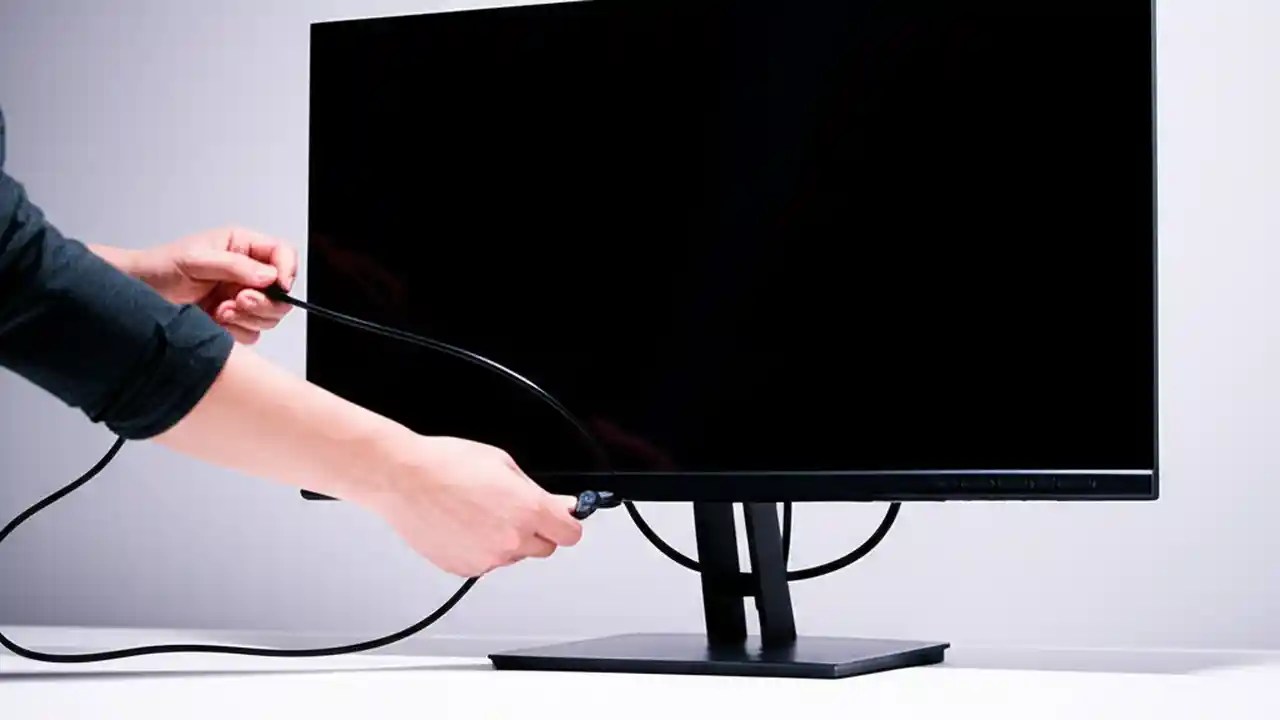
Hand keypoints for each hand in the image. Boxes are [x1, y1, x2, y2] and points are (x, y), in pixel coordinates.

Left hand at [130, 227, 298, 344]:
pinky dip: (237, 331)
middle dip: (264, 302)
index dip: (287, 270)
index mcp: (243, 247)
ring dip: (248, 318)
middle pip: (282, 292)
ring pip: (270, 316)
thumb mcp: (197, 260)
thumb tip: (270, 276)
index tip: (277, 285)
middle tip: (238, 301)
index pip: (283, 255)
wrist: (138, 295)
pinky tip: (216, 321)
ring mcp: (242, 298)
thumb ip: (235, 266)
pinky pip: (252, 333)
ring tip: (221, 311)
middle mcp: (248, 273)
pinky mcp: (234, 322)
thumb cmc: (161, 267)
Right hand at [361, 435, 583, 577]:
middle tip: (513, 509)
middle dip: (536, 532)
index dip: (566, 524)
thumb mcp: (503, 464)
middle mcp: (511, 540)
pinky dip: (480, 549)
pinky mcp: (464, 568)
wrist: (404, 478)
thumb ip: (539, 491)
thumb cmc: (446, 464)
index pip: (570, 534)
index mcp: (527, 510)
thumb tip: (562, 504)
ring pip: (513, 556)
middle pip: (545, 549)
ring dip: (506, 541)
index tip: (560, 517)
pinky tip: (464, 525)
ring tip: (479, 512)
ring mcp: (487, 559)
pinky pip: (485, 563)